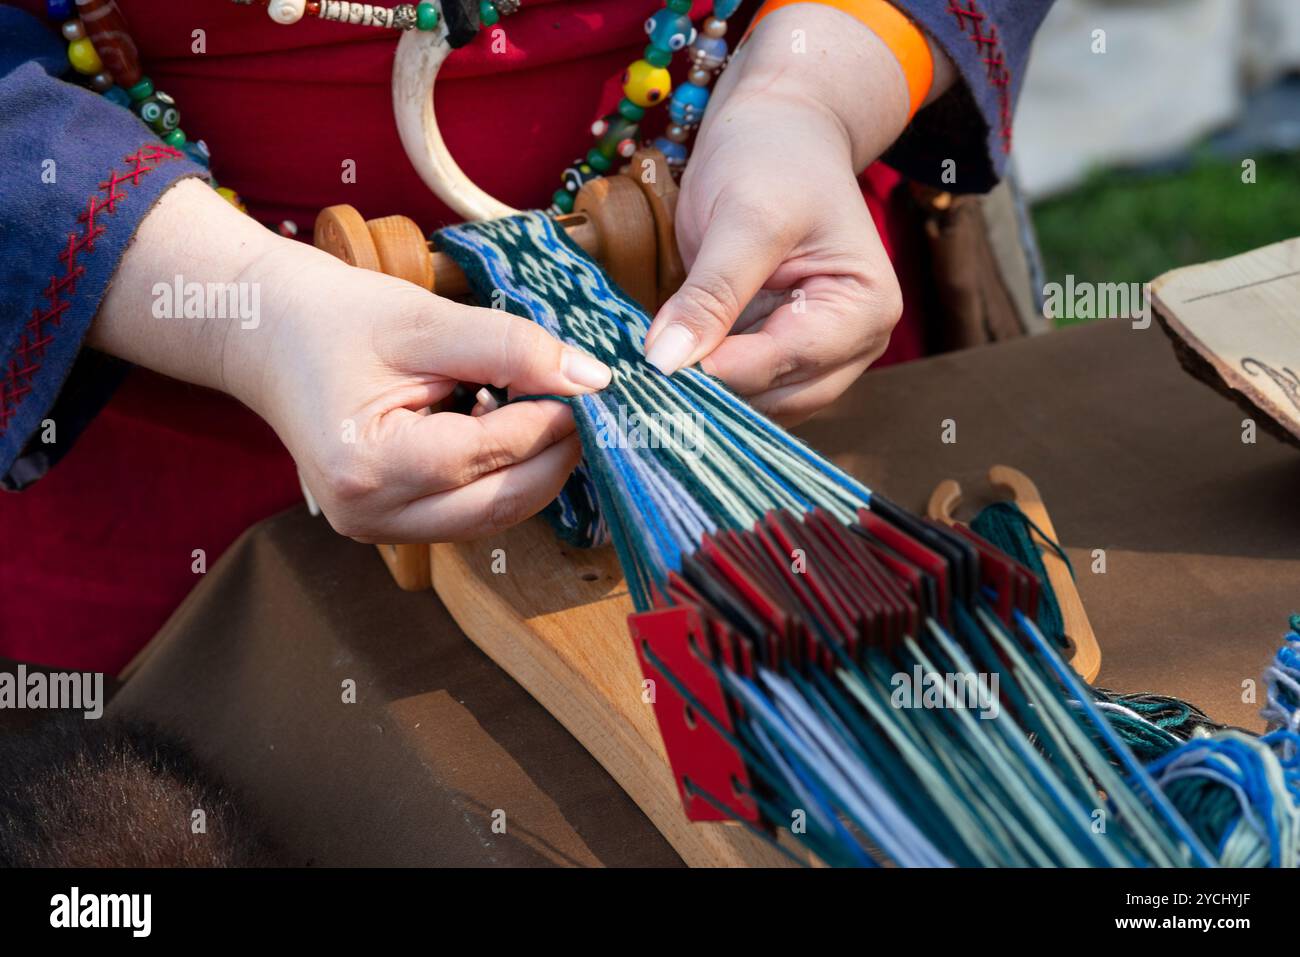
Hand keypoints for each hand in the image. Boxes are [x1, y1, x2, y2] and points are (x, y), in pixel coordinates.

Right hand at [91, 179, 610, 542]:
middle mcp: (372, 516)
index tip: (594, 386)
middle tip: (589, 404)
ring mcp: (378, 530)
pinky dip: (502, 476)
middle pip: (501, 502)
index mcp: (369, 466)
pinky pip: (469, 511)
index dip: (553, 421)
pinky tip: (508, 429)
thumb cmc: (332, 317)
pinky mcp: (389, 525)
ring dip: (533, 469)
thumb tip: (591, 379)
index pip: (490, 454)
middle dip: (555, 455)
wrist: (265, 334)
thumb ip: (511, 348)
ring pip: (492, 516)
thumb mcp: (425, 320)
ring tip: (548, 410)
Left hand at [644, 4, 950, 423]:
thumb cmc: (773, 156)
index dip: (719, 371)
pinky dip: (702, 386)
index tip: (653, 371)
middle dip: (711, 392)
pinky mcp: (776, 356)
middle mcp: (852, 346)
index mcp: (864, 308)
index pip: (786, 361)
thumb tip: (666, 362)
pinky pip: (740, 389)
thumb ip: (711, 292)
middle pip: (776, 396)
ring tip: (643, 382)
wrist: (777, 130)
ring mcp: (816, 356)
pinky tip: (661, 374)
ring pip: (756, 404)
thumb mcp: (742, 216)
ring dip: (702, 397)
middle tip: (637, 383)